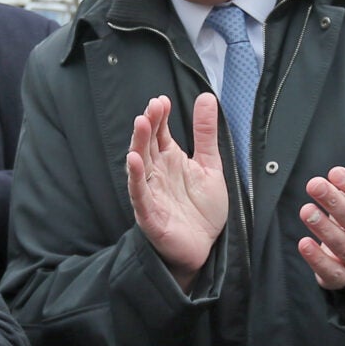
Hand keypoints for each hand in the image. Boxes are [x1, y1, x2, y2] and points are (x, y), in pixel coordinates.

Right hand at [125, 94, 228, 289]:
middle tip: (152, 107)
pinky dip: (136, 178)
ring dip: (138, 144)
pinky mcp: (150, 214)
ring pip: (139, 165)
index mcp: (169, 160)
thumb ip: (205, 133)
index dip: (160, 117)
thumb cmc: (203, 209)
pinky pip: (139, 194)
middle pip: (147, 145)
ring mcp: (151, 193)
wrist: (205, 248)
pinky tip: (134, 161)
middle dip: (148, 125)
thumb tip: (206, 96)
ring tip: (141, 124)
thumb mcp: (210, 165)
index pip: (160, 133)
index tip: (162, 100)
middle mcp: (157, 173)